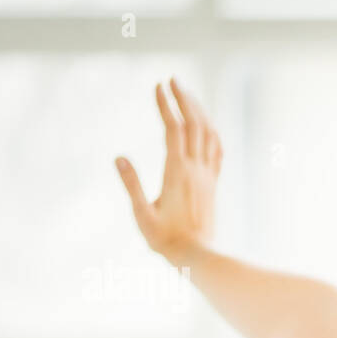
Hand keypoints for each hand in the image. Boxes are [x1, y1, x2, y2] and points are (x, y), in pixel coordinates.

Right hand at [115, 76, 221, 267]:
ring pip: (209, 135)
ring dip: (200, 111)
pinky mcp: (213, 185)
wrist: (199, 258)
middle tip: (172, 79)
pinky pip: (217, 151)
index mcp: (178, 173)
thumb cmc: (167, 241)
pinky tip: (206, 125)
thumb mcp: (142, 215)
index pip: (174, 129)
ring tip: (187, 94)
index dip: (166, 105)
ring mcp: (208, 176)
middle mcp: (197, 170)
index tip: (157, 85)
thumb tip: (119, 157)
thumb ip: (132, 185)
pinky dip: (212, 132)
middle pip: (195, 125)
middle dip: (184, 98)